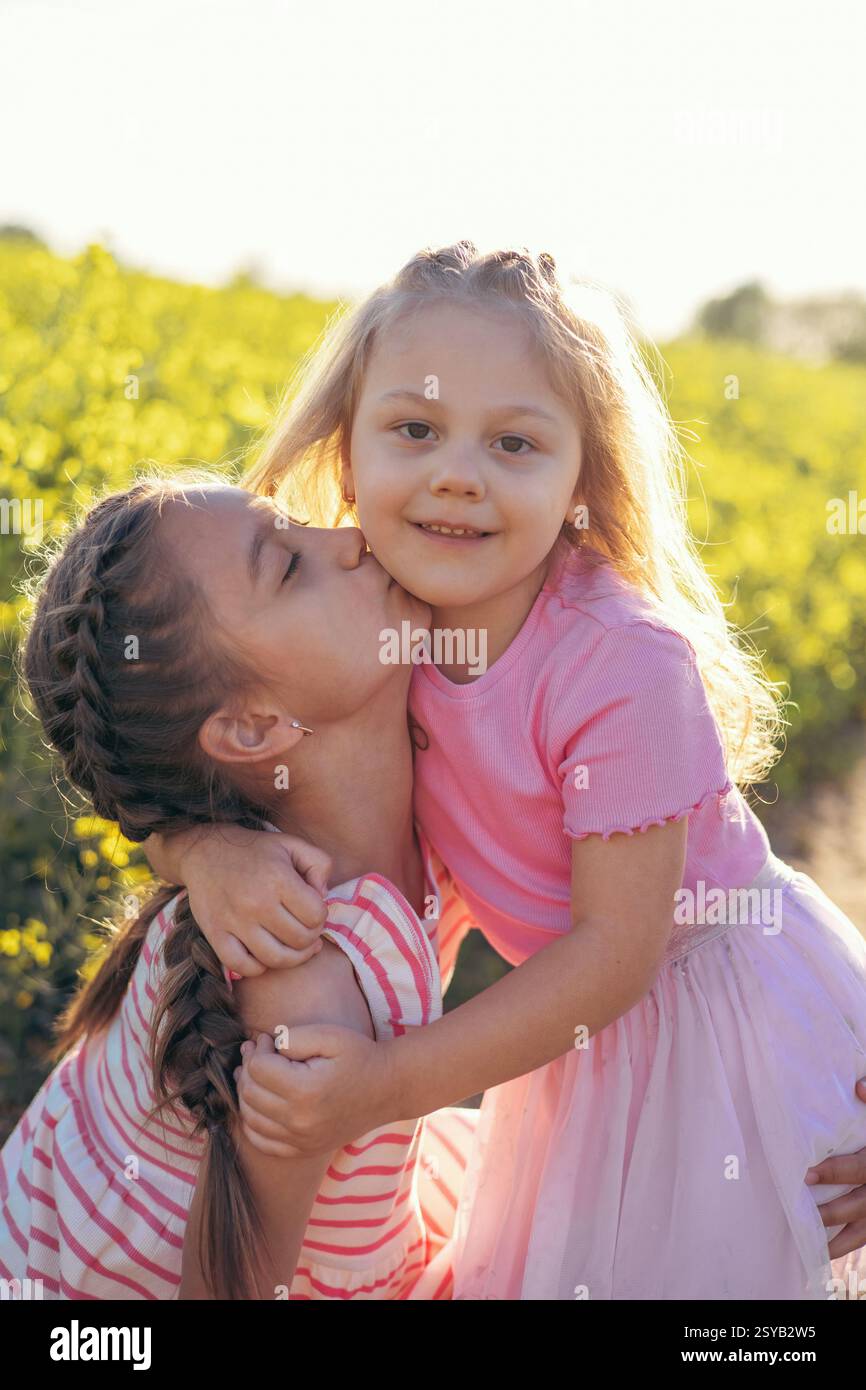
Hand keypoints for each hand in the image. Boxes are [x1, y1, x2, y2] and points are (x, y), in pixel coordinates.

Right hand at [179, 825, 331, 977]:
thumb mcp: (293, 844)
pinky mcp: (215, 935)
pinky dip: (258, 967)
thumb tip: (323, 896)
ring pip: (276, 959)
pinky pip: (242, 967)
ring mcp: (234, 922)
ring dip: (292, 957)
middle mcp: (256, 903)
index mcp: (278, 879)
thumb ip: (320, 865)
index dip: (321, 916)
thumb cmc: (255, 850)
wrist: (204, 851)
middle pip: (300, 940)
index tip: (313, 909)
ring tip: (293, 945)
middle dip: (311, 937)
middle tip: (305, 928)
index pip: (316, 916)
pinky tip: (265, 953)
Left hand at [234, 1028, 394, 1157]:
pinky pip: (261, 1142)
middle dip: (248, 1068)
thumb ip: (293, 1037)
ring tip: (258, 1073)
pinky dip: (252, 1123)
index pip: (257, 1069)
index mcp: (305, 1091)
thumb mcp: (330, 1035)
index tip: (269, 1039)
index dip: (258, 1049)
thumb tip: (265, 1047)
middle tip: (259, 1051)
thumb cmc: (359, 1056)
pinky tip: (260, 1102)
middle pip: (249, 1093)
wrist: (388, 1089)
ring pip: (250, 1118)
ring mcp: (301, 1141)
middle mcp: (299, 1122)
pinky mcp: (303, 1150)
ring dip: (247, 1093)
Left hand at [806, 1077, 865, 1258]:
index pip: (858, 1170)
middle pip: (857, 1205)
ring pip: (861, 1232)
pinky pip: (864, 1238)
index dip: (834, 1173)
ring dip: (835, 1241)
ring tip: (807, 1247)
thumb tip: (858, 1086)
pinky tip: (821, 1251)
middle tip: (798, 1211)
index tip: (807, 1175)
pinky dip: (844, 1246)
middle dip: (828, 1210)